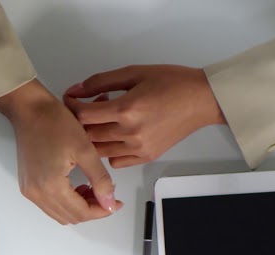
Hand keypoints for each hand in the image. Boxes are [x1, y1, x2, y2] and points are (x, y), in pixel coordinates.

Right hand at [0, 79, 120, 224]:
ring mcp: (29, 191)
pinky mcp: (27, 185)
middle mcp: (37, 194)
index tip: (117, 201)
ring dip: (78, 207)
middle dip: (91, 210)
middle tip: (107, 194)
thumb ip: (100, 179)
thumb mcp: (86, 150)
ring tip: (93, 188)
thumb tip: (110, 203)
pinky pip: (49, 205)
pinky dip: (65, 201)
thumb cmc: (57, 124)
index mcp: (51, 186)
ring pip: (59, 214)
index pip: (81, 212)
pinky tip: (76, 185)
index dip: (103, 210)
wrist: (30, 111)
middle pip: (70, 217)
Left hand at [64, 65, 226, 168]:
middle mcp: (130, 132)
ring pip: (98, 150)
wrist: (203, 99)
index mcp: (126, 109)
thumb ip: (101, 81)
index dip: (71, 106)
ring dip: (93, 136)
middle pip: (87, 134)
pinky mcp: (145, 157)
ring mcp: (138, 148)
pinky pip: (115, 161)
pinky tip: (116, 135)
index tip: (71, 99)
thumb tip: (76, 90)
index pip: (83, 115)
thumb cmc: (173, 82)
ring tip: (104, 119)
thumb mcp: (135, 72)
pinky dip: (108, 150)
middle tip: (89, 106)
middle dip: (80, 120)